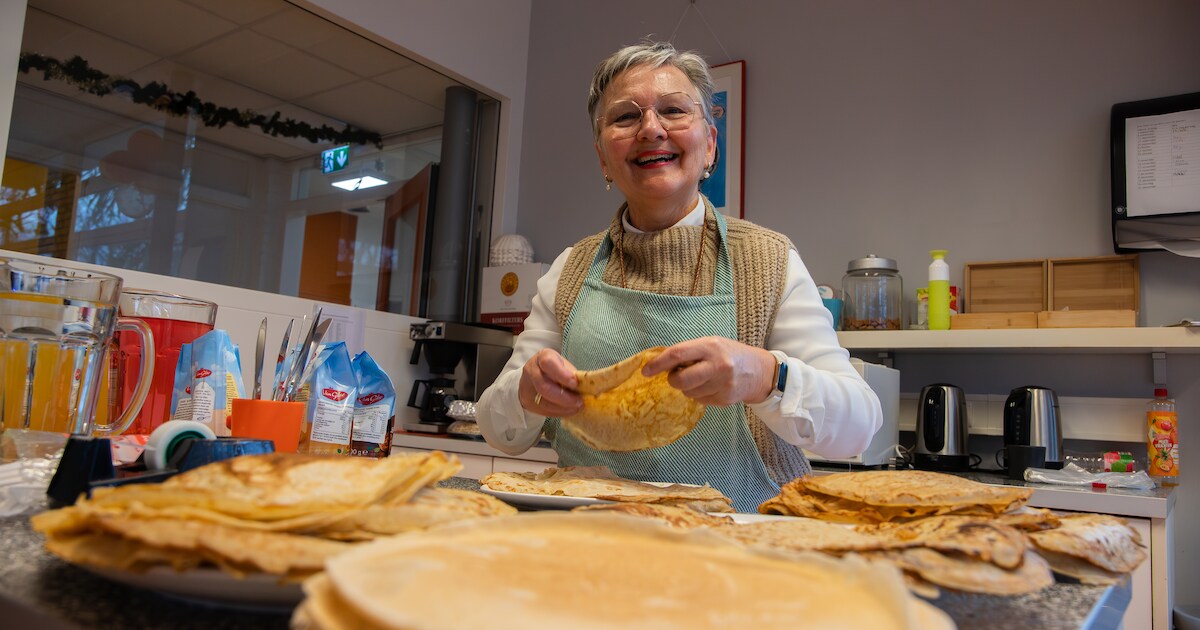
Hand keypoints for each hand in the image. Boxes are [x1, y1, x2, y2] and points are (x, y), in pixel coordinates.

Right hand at [520, 349, 582, 415]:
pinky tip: (568, 411)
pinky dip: (558, 412)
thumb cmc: (555, 370)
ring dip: (563, 408)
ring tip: (577, 408)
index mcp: (542, 357)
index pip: (548, 363)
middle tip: (579, 402)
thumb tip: (587, 388)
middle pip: (544, 387)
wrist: (534, 377)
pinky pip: (543, 410)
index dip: (562, 375)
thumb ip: (571, 374)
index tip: (575, 384)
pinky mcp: (528, 401)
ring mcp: (527, 387)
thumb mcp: (563, 366)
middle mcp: (532, 370)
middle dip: (564, 397)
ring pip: (543, 402)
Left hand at [641, 337, 776, 405]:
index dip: (658, 364)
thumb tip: (661, 364)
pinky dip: (700, 394)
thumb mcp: (711, 344)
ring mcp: (722, 384)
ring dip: (688, 387)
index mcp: (710, 346)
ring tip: (702, 378)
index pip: (677, 354)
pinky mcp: (724, 399)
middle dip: (672, 380)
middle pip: (680, 380)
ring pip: (689, 393)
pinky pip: (700, 400)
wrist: (759, 371)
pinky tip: (712, 386)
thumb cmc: (729, 354)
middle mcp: (717, 365)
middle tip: (676, 376)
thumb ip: (689, 352)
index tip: (646, 371)